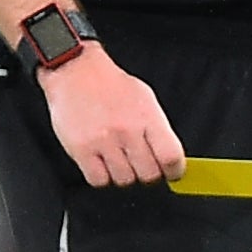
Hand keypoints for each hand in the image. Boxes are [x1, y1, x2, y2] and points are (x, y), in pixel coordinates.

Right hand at [44, 47, 185, 188]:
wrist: (76, 71)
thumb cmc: (112, 86)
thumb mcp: (146, 100)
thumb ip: (159, 129)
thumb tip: (172, 159)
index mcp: (148, 118)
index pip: (171, 157)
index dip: (175, 171)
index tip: (173, 173)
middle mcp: (127, 131)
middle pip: (149, 174)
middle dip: (148, 174)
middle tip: (142, 166)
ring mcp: (103, 141)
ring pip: (124, 180)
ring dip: (124, 175)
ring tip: (118, 160)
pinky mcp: (81, 149)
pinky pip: (98, 180)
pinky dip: (102, 177)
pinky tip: (102, 164)